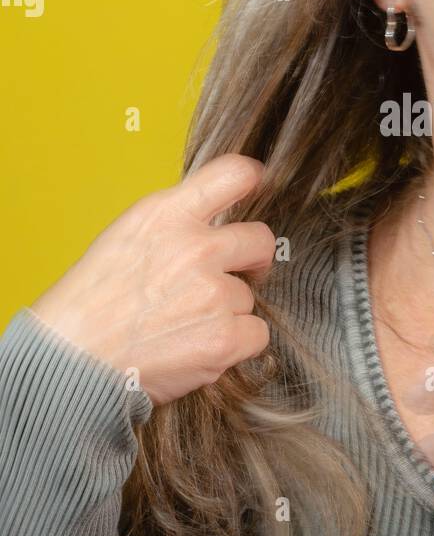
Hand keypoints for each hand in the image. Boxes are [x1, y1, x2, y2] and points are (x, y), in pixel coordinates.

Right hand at [29, 154, 274, 405]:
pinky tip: (199, 346)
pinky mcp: (224, 337)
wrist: (70, 361)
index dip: (252, 179)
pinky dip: (235, 344)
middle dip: (251, 259)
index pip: (233, 174)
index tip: (257, 187)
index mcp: (166, 215)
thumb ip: (173, 225)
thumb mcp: (125, 237)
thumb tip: (214, 223)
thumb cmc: (90, 304)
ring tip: (184, 325)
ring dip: (227, 311)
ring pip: (248, 297)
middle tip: (233, 275)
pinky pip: (256, 333)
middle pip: (260, 239)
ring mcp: (213, 293)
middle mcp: (195, 248)